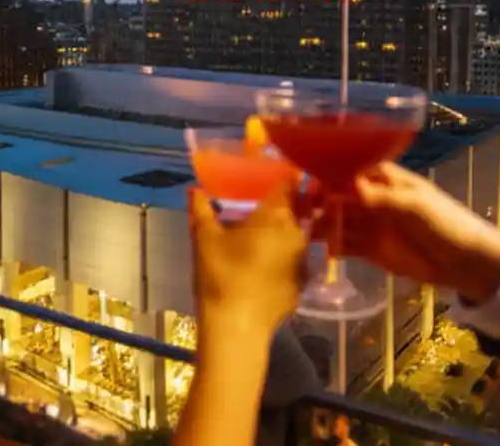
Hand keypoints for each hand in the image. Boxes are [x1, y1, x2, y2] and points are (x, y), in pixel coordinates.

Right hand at [189, 186, 306, 336]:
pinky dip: (286, 256)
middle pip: (297, 208)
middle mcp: (297, 232)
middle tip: (264, 203)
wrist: (238, 326)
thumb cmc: (220, 275)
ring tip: (265, 233)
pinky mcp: (304, 283)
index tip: (273, 173)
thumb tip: (194, 189)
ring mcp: (304, 259)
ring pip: (299, 234)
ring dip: (286, 230)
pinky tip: (269, 263)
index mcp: (275, 216)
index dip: (283, 175)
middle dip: (284, 203)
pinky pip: (297, 259)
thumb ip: (201, 210)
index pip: (288, 184)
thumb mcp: (204, 239)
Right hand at [319, 162, 499, 303]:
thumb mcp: (413, 206)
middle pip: (336, 194)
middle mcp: (371, 197)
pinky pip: (343, 245)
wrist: (466, 262)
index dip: (326, 173)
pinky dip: (330, 246)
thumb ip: (379, 197)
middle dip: (317, 199)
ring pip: (336, 219)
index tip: (306, 181)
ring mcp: (369, 223)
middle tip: (297, 210)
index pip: (348, 168)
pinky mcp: (369, 249)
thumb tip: (344, 185)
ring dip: (319, 223)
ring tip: (302, 233)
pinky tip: (318, 250)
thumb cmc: (445, 222)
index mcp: (384, 178)